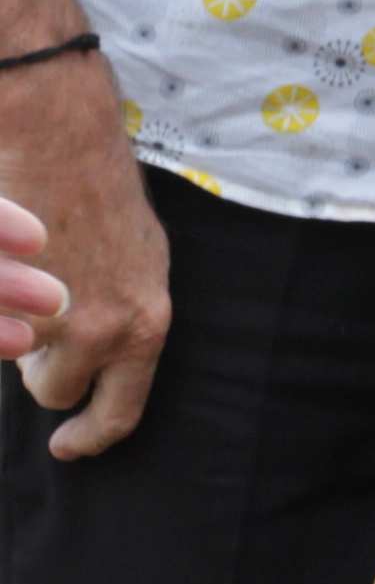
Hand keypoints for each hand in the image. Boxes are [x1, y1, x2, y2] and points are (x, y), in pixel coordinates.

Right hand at [0, 0, 172, 460]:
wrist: (61, 138)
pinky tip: (17, 267)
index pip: (126, 409)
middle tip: (38, 326)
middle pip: (64, 394)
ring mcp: (74, 320)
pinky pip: (12, 342)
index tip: (70, 446)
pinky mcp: (38, 305)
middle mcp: (122, 327)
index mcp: (150, 316)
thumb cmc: (93, 189)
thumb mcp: (132, 257)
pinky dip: (9, 319)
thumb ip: (118, 309)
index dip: (94, 435)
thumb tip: (95, 353)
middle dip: (44, 369)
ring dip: (21, 340)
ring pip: (27, 371)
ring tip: (28, 281)